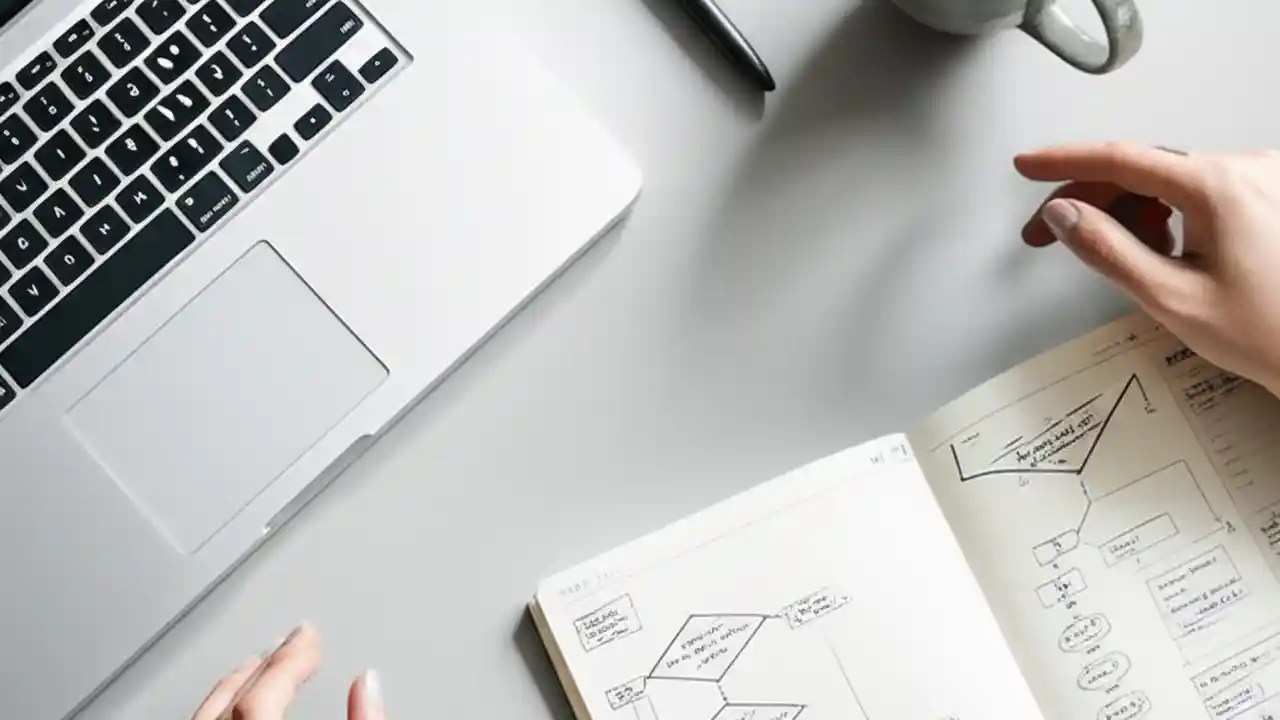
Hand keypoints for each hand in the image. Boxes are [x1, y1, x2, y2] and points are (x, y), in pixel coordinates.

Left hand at [191, 623, 386, 719]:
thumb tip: (368, 683)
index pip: (265, 694)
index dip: (293, 660)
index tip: (312, 639)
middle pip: (236, 696)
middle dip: (273, 662)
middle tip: (300, 638)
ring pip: (207, 709)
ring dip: (240, 679)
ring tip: (264, 658)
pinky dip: (218, 702)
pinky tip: (234, 692)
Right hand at [1017, 143, 1279, 395]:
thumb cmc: (1268, 333)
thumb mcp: (1171, 297)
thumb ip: (1108, 249)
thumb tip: (1064, 214)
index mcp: (1219, 187)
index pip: (1122, 160)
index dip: (1065, 162)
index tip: (1028, 165)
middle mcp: (1245, 170)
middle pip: (1142, 169)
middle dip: (1089, 197)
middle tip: (1046, 231)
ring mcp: (1260, 178)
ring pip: (1167, 179)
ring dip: (1128, 209)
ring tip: (1114, 253)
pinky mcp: (1266, 193)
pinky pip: (1198, 189)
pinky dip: (1165, 212)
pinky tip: (1158, 247)